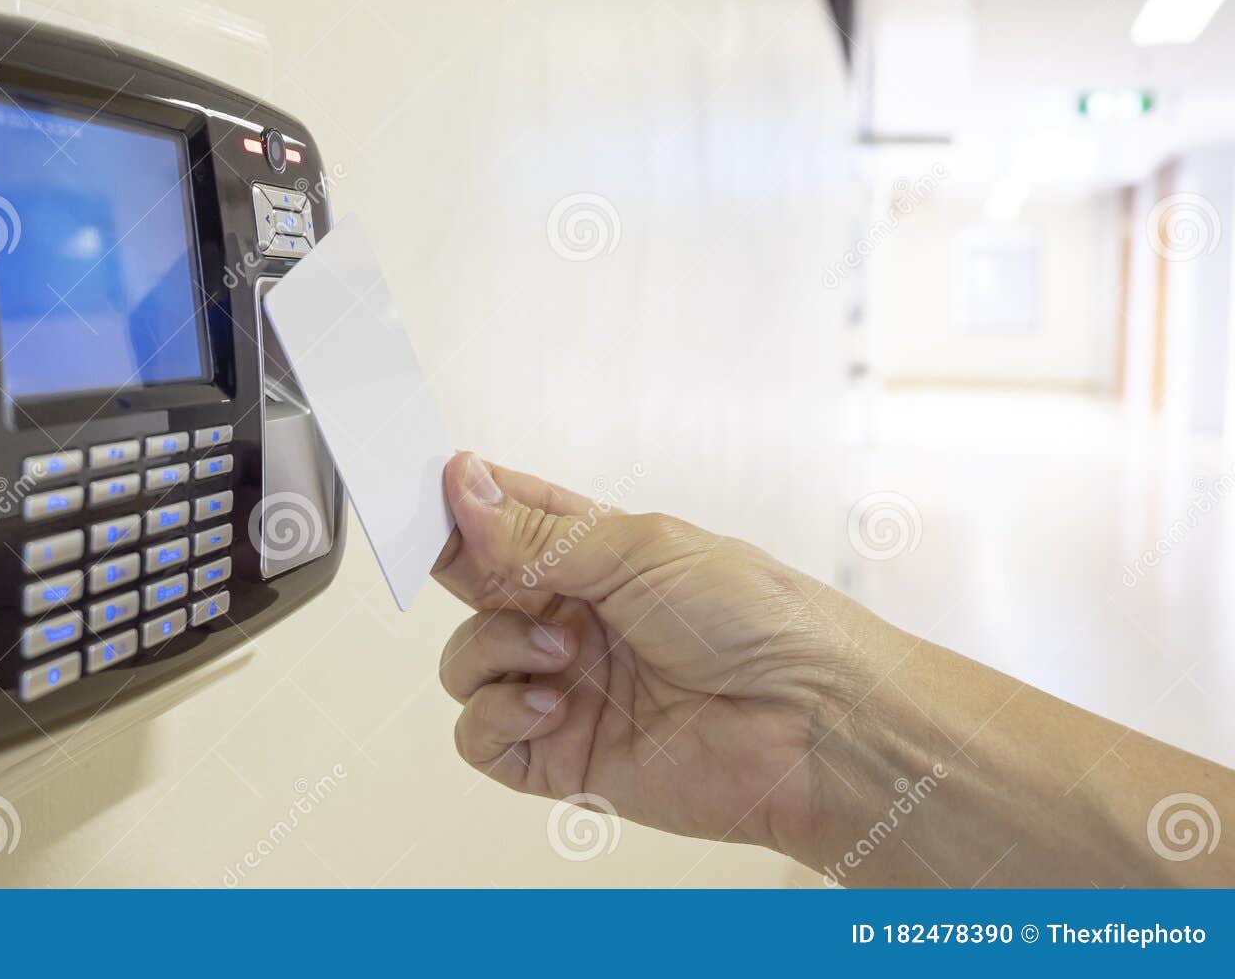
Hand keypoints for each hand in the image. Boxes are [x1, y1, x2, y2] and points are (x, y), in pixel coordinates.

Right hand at [431, 451, 876, 861]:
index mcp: (593, 553)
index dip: (459, 499)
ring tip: (560, 651)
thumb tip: (463, 489)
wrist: (812, 725)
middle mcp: (570, 616)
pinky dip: (495, 715)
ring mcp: (561, 685)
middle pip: (471, 584)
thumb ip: (538, 533)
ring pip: (464, 661)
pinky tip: (550, 702)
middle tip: (461, 558)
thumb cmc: (759, 621)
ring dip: (493, 648)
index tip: (428, 485)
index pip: (503, 515)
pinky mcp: (560, 755)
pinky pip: (479, 736)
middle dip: (453, 567)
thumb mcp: (640, 550)